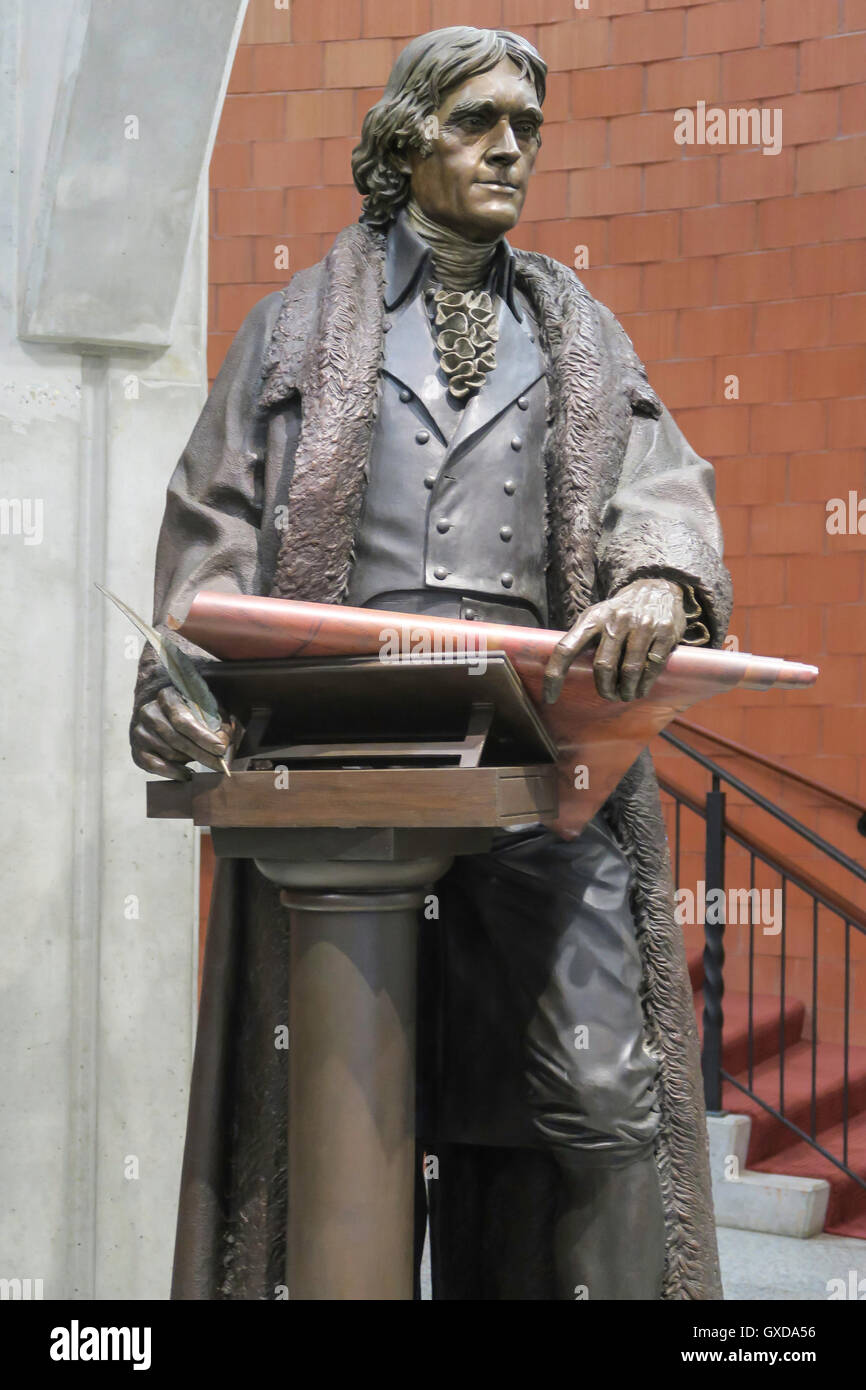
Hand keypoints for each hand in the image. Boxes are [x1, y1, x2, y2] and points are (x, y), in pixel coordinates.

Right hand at [131, 685, 237, 780]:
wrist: (164, 715)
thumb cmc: (193, 713)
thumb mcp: (210, 712)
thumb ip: (220, 727)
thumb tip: (223, 747)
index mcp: (167, 696)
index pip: (183, 720)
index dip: (202, 736)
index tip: (220, 749)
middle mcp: (148, 711)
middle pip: (176, 739)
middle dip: (201, 753)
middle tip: (219, 764)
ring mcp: (139, 731)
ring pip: (168, 752)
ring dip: (188, 759)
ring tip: (202, 759)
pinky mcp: (136, 750)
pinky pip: (154, 766)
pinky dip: (173, 772)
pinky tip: (187, 773)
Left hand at [543, 577, 687, 704]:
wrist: (657, 588)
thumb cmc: (620, 611)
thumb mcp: (598, 616)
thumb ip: (584, 638)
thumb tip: (568, 672)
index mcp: (592, 618)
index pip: (565, 648)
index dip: (555, 675)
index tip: (550, 698)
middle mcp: (616, 620)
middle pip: (603, 666)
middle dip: (605, 688)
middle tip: (609, 695)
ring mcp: (641, 625)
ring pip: (629, 670)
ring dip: (626, 690)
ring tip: (626, 695)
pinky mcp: (664, 632)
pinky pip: (652, 666)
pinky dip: (645, 684)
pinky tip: (641, 688)